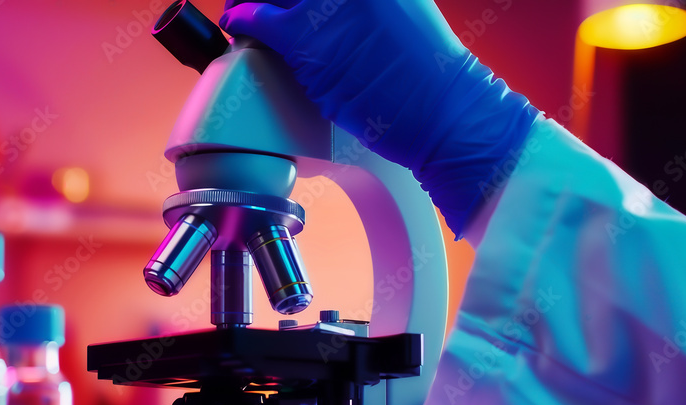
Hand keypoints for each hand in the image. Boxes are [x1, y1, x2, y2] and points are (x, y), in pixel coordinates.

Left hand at [221, 0, 539, 237]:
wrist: (447, 112)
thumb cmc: (429, 74)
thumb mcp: (401, 9)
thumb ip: (360, 3)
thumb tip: (324, 7)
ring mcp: (325, 3)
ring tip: (242, 11)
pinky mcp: (305, 37)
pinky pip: (253, 18)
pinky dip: (239, 20)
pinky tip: (238, 27)